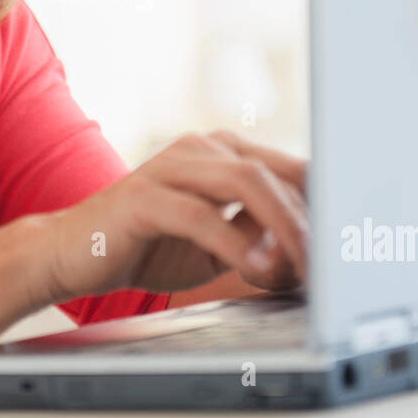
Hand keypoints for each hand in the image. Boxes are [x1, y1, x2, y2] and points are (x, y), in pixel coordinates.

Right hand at [43, 130, 308, 299]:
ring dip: (282, 227)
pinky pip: (201, 215)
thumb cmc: (146, 245)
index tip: (346, 242)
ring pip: (246, 182)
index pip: (289, 167)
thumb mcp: (216, 240)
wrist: (70, 253)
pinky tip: (255, 268)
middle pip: (275, 171)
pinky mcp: (143, 196)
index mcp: (222, 152)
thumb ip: (258, 234)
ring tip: (299, 265)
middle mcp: (200, 149)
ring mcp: (170, 166)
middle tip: (329, 262)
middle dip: (310, 218)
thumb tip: (311, 250)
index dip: (322, 204)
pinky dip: (236, 244)